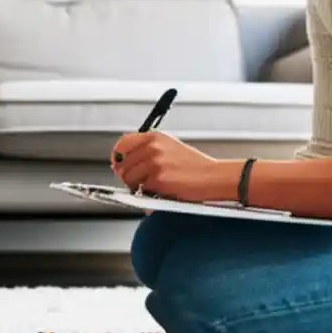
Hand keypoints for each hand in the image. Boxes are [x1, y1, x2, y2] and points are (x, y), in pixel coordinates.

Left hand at [110, 131, 234, 202]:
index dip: (118, 157)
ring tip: (151, 189)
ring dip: (136, 187)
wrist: (213, 176)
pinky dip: (147, 195)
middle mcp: (153, 146)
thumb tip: (123, 163)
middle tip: (137, 184)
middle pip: (123, 164)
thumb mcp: (170, 149)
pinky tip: (159, 193)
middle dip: (127, 176)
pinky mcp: (158, 178)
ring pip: (129, 178)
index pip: (123, 143)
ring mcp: (155, 162)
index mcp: (155, 137)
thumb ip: (148, 152)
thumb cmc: (196, 166)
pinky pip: (142, 190)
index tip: (118, 165)